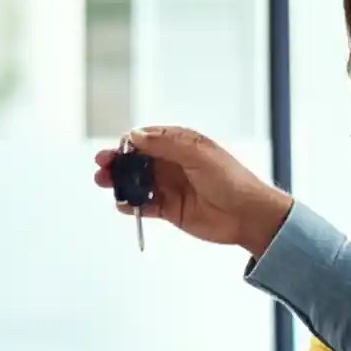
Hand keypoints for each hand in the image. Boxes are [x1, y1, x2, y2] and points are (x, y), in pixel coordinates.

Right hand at [93, 126, 292, 255]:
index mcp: (181, 145)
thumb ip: (167, 144)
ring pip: (137, 181)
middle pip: (137, 160)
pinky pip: (144, 205)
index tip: (117, 148)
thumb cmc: (231, 180)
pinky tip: (122, 204)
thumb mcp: (199, 154)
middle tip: (102, 165)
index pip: (148, 139)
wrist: (248, 215)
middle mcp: (173, 164)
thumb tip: (137, 135)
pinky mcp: (170, 209)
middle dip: (118, 162)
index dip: (129, 143)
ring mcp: (170, 186)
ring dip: (120, 182)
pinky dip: (131, 204)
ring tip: (104, 183)